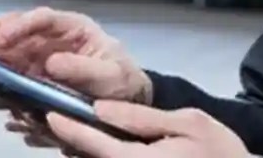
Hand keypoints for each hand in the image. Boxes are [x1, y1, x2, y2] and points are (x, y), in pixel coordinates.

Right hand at [0, 7, 151, 102]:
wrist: (123, 101)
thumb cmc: (122, 81)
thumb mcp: (112, 76)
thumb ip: (85, 69)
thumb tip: (52, 63)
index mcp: (71, 28)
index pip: (42, 19)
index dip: (19, 26)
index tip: (1, 39)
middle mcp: (47, 39)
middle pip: (11, 28)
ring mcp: (35, 58)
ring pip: (1, 51)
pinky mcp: (27, 78)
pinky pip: (5, 77)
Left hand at [47, 101, 249, 156]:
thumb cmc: (219, 150)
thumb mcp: (187, 123)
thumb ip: (140, 119)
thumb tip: (99, 109)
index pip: (94, 145)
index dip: (69, 129)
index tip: (49, 114)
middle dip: (67, 141)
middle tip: (44, 118)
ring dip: (76, 151)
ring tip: (59, 131)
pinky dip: (92, 157)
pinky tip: (84, 146)